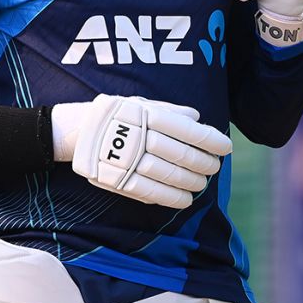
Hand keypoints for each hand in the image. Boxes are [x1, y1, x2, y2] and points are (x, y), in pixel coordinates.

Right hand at [51, 95, 231, 209]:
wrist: (77, 130)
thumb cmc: (115, 114)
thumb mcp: (140, 104)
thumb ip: (169, 111)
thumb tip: (197, 118)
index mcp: (146, 116)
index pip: (187, 131)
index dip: (210, 140)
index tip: (225, 147)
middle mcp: (139, 137)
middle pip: (182, 155)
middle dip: (204, 163)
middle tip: (214, 167)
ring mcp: (128, 160)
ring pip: (170, 176)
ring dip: (192, 182)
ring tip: (202, 183)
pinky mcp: (119, 180)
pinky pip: (151, 193)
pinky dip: (172, 198)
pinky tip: (185, 199)